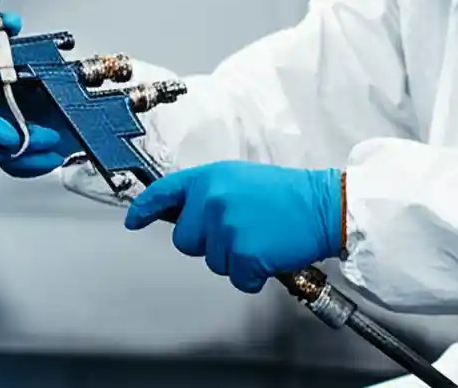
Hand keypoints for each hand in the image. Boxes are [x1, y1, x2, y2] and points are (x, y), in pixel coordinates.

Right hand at [0, 12, 80, 177]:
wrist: (79, 110)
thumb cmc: (52, 82)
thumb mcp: (38, 55)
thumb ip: (15, 37)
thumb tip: (9, 22)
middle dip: (0, 134)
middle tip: (19, 136)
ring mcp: (6, 135)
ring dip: (23, 151)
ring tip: (49, 139)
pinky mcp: (19, 156)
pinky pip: (14, 167)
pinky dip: (33, 165)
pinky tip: (52, 156)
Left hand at [124, 161, 343, 292]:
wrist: (324, 205)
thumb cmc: (285, 194)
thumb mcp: (239, 179)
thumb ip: (208, 193)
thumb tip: (184, 214)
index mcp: (208, 178)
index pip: (163, 193)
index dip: (143, 209)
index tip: (133, 220)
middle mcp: (212, 200)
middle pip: (186, 241)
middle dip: (208, 243)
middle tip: (240, 230)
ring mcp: (227, 227)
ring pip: (212, 262)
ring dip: (234, 258)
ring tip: (260, 236)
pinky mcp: (244, 253)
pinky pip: (237, 278)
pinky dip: (253, 275)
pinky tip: (269, 255)